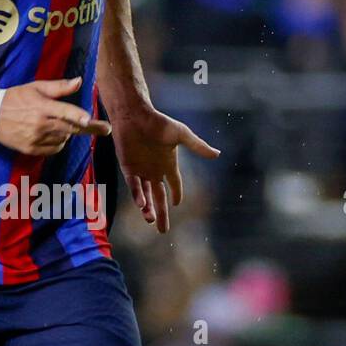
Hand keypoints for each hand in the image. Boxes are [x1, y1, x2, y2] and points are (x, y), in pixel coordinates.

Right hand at [0, 76, 110, 155]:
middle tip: (106, 129)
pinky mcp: (31, 149)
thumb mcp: (36, 87)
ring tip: (60, 124)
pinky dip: (59, 143)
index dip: (78, 116)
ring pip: (64, 139)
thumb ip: (59, 87)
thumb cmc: (15, 97)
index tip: (91, 120)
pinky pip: (54, 149)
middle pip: (71, 129)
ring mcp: (35, 139)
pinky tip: (53, 135)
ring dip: (68, 133)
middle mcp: (40, 124)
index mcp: (42, 107)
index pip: (64, 112)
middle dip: (90, 128)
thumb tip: (79, 82)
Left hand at [113, 104, 219, 232]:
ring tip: (151, 221)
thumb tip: (217, 154)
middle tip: (163, 231)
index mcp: (168, 163)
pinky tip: (143, 205)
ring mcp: (140, 170)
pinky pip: (133, 186)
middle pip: (159, 197)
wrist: (135, 114)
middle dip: (161, 213)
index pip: (174, 184)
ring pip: (145, 195)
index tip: (178, 205)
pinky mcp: (128, 168)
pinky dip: (138, 195)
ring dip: (148, 208)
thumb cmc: (158, 121)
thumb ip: (197, 146)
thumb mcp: (181, 134)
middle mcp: (154, 170)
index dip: (176, 194)